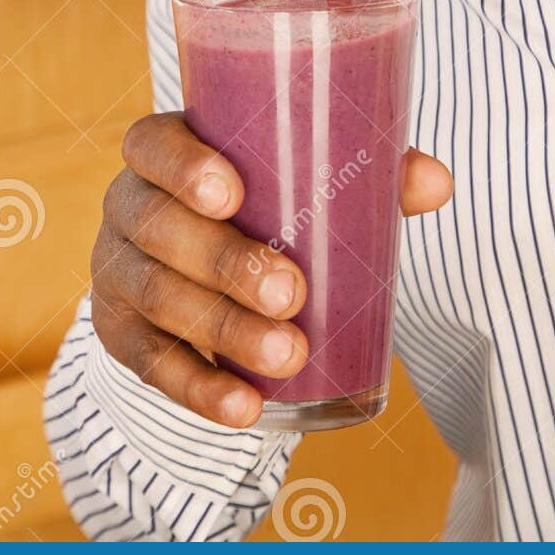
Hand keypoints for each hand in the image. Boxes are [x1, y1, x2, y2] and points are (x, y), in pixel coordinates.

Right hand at [90, 110, 453, 426]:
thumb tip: (438, 182)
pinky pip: (152, 367)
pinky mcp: (121, 335)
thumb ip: (367, 172)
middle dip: (227, 264)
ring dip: (225, 332)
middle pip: (160, 230)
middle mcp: (129, 206)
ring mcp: (117, 272)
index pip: (152, 144)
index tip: (234, 195)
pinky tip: (246, 409)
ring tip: (290, 354)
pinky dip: (201, 391)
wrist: (196, 262)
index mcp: (164, 151)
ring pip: (159, 300)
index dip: (183, 168)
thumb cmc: (260, 199)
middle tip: (293, 293)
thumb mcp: (299, 177)